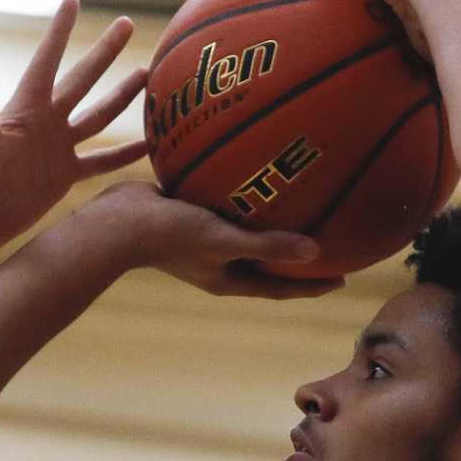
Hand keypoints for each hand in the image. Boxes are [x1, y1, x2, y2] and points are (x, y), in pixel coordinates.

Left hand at [0, 0, 149, 257]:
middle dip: (104, 52)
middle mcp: (46, 121)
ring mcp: (57, 147)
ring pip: (98, 116)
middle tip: (126, 23)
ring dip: (122, 96)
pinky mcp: (64, 175)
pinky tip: (149, 145)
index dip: (60, 30)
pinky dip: (124, 154)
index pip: (48, 59)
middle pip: (82, 79)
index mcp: (27, 106)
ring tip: (145, 73)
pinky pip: (102, 162)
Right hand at [81, 183, 343, 299]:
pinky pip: (230, 208)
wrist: (117, 221)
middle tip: (333, 241)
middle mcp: (220, 263)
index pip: (280, 288)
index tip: (343, 278)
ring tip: (304, 206)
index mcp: (229, 278)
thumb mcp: (223, 240)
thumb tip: (316, 252)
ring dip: (275, 225)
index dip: (312, 286)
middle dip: (299, 256)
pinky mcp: (193, 216)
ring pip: (250, 234)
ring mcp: (206, 240)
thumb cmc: (170, 235)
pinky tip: (261, 172)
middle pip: (269, 263)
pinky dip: (248, 197)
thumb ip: (267, 245)